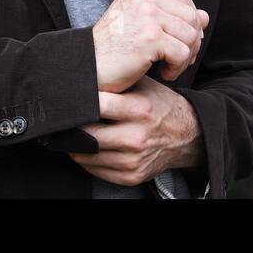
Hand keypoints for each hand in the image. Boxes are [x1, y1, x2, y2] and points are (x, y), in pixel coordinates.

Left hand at [69, 76, 204, 185]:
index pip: (99, 106)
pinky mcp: (132, 176)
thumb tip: (85, 77)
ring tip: (75, 132)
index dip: (81, 102)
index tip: (70, 100)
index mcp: (140, 109)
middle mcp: (137, 137)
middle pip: (89, 134)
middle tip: (66, 119)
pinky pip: (96, 171)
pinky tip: (89, 147)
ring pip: (88, 155)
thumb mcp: (144, 86)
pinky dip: (88, 159)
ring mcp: (134, 160)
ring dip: (77, 144)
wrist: (186, 135)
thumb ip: (118, 82)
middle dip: (74, 126)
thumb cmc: (160, 105)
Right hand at [91, 0, 208, 92]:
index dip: (188, 22)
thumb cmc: (114, 48)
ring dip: (184, 57)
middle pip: (191, 16)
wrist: (86, 68)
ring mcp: (147, 14)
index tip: (176, 41)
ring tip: (167, 66)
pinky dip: (177, 68)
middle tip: (175, 58)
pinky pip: (183, 53)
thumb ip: (172, 16)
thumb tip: (206, 16)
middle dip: (190, 41)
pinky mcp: (150, 37)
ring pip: (191, 36)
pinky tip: (162, 72)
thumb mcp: (143, 24)